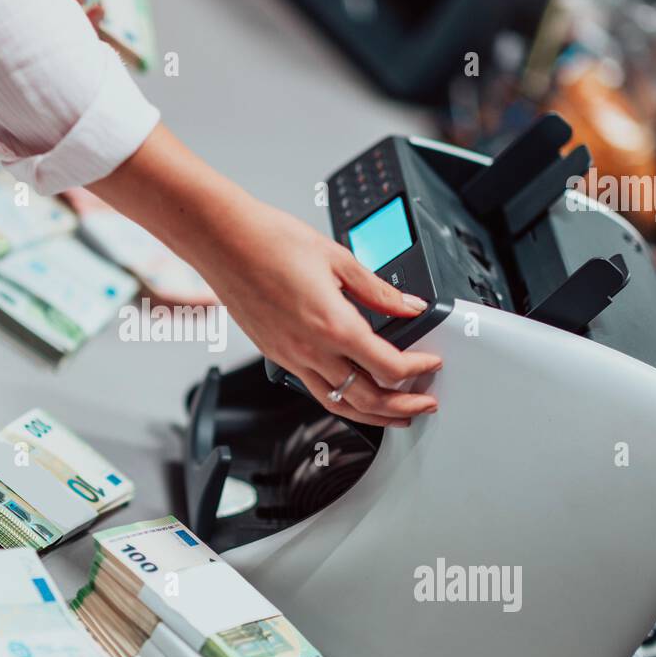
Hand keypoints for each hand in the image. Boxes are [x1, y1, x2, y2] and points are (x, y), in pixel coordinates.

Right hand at [89, 125, 441, 426]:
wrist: (224, 241)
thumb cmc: (270, 242)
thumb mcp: (338, 259)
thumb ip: (378, 290)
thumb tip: (409, 305)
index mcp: (333, 324)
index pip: (388, 366)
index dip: (418, 370)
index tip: (431, 363)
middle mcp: (311, 349)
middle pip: (367, 398)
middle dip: (403, 407)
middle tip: (424, 403)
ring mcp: (290, 357)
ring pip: (339, 404)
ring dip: (374, 415)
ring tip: (397, 414)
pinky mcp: (276, 356)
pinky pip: (314, 391)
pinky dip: (341, 401)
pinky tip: (352, 393)